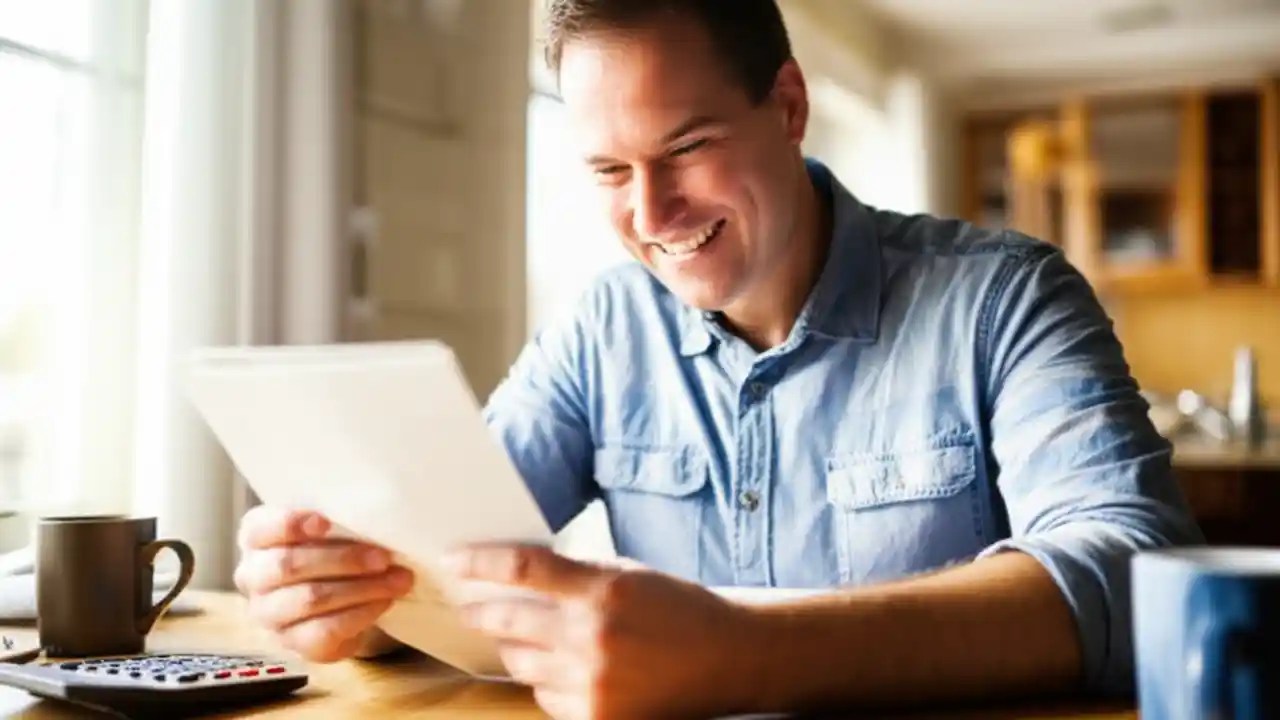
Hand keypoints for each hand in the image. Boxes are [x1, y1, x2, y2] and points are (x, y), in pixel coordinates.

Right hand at [233, 506, 413, 661]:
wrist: (345, 598)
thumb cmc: (336, 549)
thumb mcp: (332, 527)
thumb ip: (339, 518)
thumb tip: (374, 518)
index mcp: (256, 537)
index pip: (261, 529)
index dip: (290, 524)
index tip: (326, 522)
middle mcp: (252, 576)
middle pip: (288, 566)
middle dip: (343, 559)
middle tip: (384, 556)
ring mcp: (269, 614)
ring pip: (310, 599)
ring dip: (361, 588)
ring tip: (398, 579)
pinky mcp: (294, 643)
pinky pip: (325, 631)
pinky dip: (361, 614)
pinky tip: (385, 601)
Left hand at [442, 544, 757, 719]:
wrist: (727, 658)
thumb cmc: (678, 608)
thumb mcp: (627, 575)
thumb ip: (576, 575)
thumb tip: (516, 573)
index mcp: (602, 590)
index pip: (522, 567)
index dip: (480, 562)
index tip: (453, 559)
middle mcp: (592, 637)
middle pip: (507, 620)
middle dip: (481, 613)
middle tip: (469, 608)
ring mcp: (592, 682)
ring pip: (521, 663)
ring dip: (518, 649)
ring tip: (533, 640)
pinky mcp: (597, 718)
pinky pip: (546, 698)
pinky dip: (550, 683)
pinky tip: (573, 671)